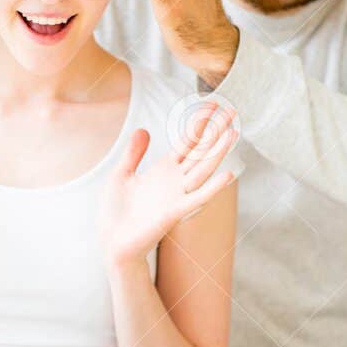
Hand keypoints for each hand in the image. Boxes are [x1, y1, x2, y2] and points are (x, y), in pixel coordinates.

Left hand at [101, 106, 237, 266]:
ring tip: (233, 134)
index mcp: (164, 169)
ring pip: (203, 169)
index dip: (200, 123)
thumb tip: (143, 129)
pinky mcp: (174, 212)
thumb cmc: (116, 212)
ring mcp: (177, 195)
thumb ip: (134, 153)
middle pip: (201, 151)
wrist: (112, 241)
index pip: (187, 141)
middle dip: (216, 132)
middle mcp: (175, 180)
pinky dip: (212, 188)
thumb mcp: (121, 175)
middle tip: (233, 111)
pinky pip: (197, 198)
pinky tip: (227, 175)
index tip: (213, 104)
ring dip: (218, 152)